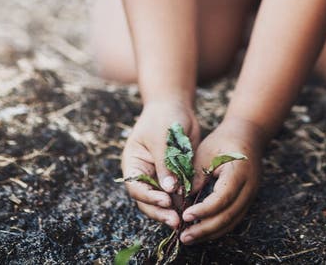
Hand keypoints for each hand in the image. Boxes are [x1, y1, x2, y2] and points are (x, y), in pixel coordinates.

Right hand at [122, 97, 199, 230]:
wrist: (176, 106)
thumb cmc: (164, 117)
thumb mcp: (162, 138)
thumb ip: (165, 164)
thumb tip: (170, 190)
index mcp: (133, 164)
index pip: (136, 187)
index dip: (149, 198)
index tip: (166, 201)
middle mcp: (144, 174)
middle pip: (148, 200)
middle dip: (160, 211)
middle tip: (176, 221)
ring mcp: (159, 177)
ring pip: (162, 200)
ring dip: (172, 210)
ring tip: (184, 219)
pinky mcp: (174, 176)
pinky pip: (177, 193)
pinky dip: (183, 201)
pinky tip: (191, 208)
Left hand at [179, 115, 265, 244]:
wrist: (247, 135)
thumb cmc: (223, 141)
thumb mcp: (205, 152)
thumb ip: (195, 176)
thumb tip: (181, 200)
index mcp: (239, 171)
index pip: (222, 197)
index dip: (204, 210)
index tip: (185, 216)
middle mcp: (249, 187)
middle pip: (228, 216)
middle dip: (205, 229)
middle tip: (184, 238)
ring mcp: (251, 196)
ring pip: (231, 222)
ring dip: (210, 233)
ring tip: (189, 239)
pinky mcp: (247, 201)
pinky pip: (233, 219)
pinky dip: (217, 227)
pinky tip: (201, 231)